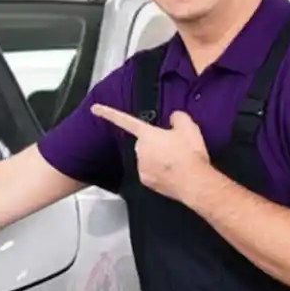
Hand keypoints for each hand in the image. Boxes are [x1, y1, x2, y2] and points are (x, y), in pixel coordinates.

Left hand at [91, 104, 211, 202]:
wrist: (194, 182)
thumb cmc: (190, 155)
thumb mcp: (189, 127)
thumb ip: (178, 117)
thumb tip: (174, 118)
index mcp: (146, 134)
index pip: (124, 120)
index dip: (108, 113)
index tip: (95, 109)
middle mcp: (139, 149)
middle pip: (145, 141)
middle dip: (156, 143)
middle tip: (175, 147)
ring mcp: (141, 166)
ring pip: (148, 157)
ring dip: (159, 157)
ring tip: (177, 160)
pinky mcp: (146, 180)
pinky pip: (152, 172)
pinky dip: (160, 171)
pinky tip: (174, 171)